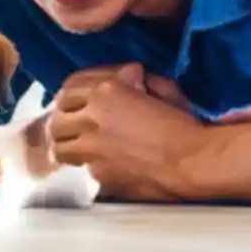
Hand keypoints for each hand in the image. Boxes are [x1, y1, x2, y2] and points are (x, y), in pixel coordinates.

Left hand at [49, 63, 210, 201]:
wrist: (192, 161)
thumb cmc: (183, 123)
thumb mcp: (161, 89)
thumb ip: (134, 81)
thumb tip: (127, 75)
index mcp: (106, 92)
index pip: (70, 89)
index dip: (73, 95)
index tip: (80, 100)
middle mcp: (91, 119)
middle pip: (57, 119)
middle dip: (64, 121)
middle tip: (73, 125)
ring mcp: (91, 150)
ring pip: (60, 148)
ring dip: (67, 145)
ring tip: (77, 147)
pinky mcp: (98, 176)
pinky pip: (81, 168)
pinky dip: (88, 165)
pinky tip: (99, 164)